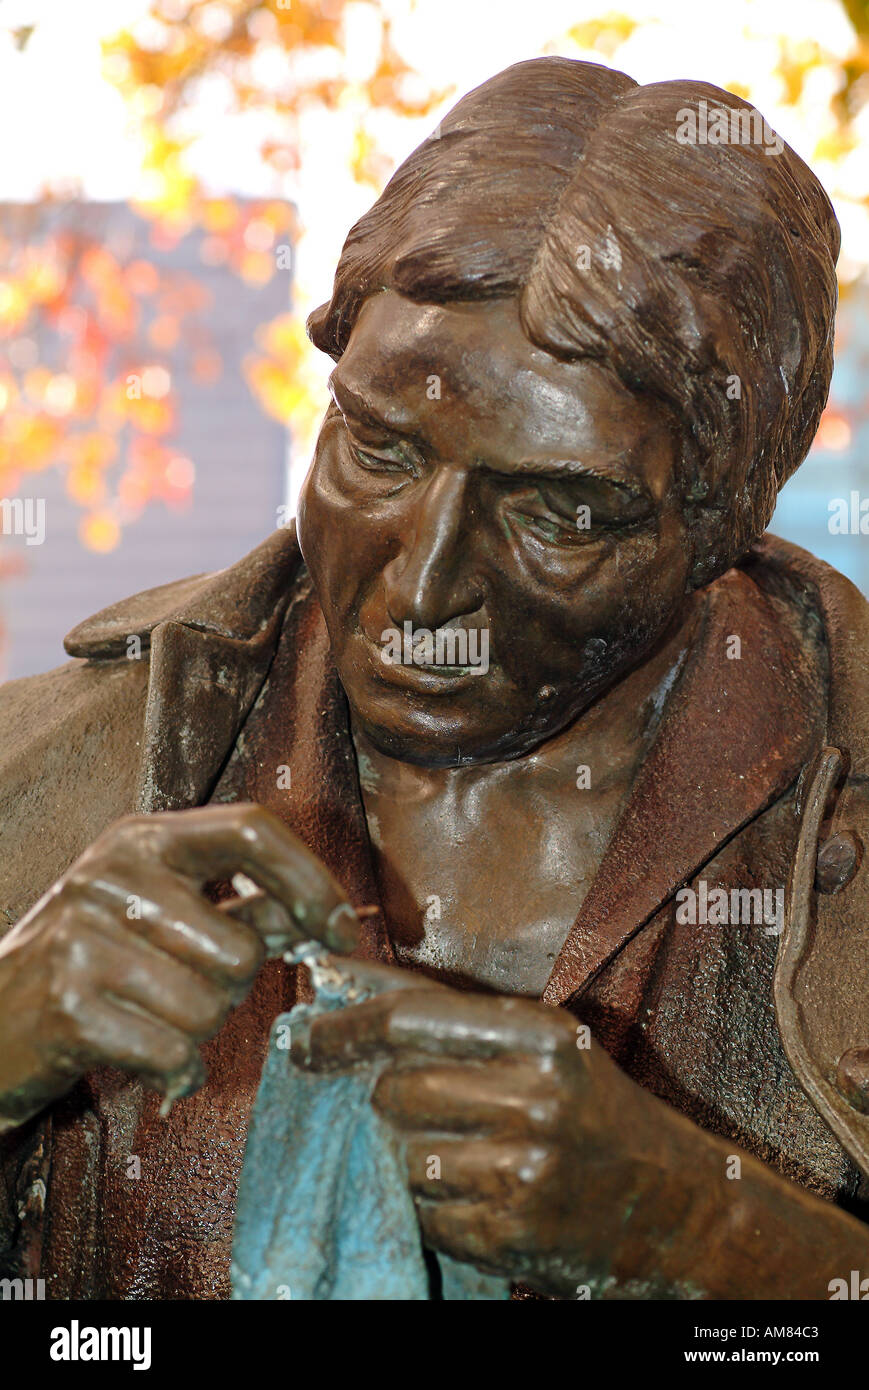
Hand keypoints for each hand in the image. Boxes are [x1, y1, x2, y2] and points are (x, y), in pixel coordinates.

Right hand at [0, 803, 358, 1126]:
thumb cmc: (90, 965)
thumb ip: (241, 908)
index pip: (251, 830)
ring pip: (211, 1008)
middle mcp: (111, 873)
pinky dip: (172, 1073)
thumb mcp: (158, 913)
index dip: (310, 879)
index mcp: (142, 838)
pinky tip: (139, 1058)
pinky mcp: (68, 1005)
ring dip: (196, 1034)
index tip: (343, 928)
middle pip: (241, 949)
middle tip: (181, 991)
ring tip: (148, 1019)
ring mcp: (84, 936)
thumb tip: (327, 916)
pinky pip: (173, 1052)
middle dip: (230, 991)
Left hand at [295, 974, 673, 1296]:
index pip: (408, 1018)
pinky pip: (425, 1217)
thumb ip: (448, 1014)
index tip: (301, 1034)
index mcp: (536, 1033)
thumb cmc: (589, 1108)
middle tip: (425, 1109)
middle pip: (393, 1091)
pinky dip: (438, 1212)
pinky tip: (483, 1200)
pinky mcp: (511, 1236)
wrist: (676, 1204)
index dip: (342, 1026)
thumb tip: (339, 980)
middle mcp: (532, 1096)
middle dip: (391, 1101)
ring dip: (415, 1160)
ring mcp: (522, 1171)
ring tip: (470, 1156)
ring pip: (403, 1158)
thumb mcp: (539, 1041)